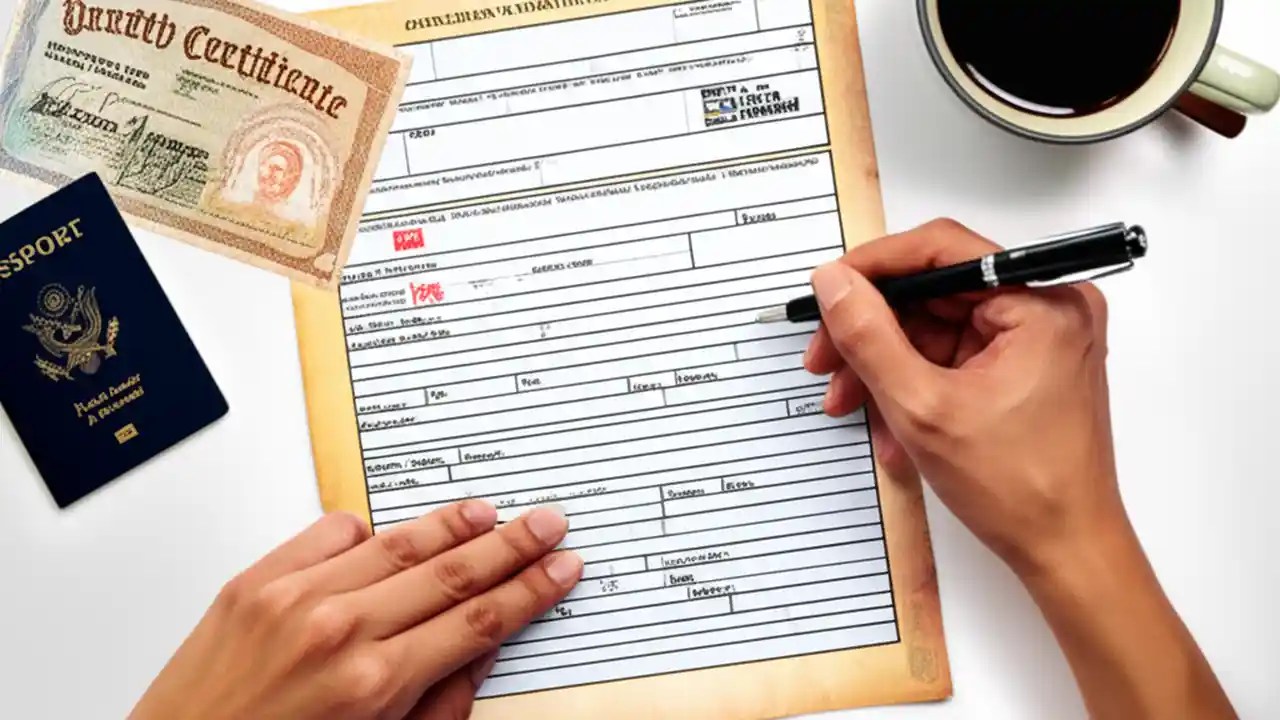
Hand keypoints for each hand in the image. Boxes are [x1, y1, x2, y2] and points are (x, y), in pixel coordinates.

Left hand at [129, 503, 581, 719]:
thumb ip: (440, 702)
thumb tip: (483, 648)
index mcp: (375, 684)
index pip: (478, 619)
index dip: (529, 590)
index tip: (561, 568)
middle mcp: (338, 630)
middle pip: (451, 572)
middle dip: (510, 545)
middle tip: (548, 522)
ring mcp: (293, 597)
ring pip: (396, 543)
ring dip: (451, 525)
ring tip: (490, 512)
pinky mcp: (254, 580)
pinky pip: (328, 533)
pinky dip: (365, 529)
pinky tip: (391, 532)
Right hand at [806, 220, 1234, 718]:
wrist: (1065, 550)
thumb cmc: (1022, 488)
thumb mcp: (923, 407)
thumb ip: (870, 337)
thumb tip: (834, 284)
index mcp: (1043, 302)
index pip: (942, 250)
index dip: (874, 268)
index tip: (829, 290)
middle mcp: (1047, 308)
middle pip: (933, 292)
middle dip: (872, 331)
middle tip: (826, 359)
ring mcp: (1036, 340)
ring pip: (935, 328)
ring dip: (884, 365)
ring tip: (848, 401)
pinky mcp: (1022, 368)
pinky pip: (951, 358)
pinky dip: (912, 385)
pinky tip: (886, 423)